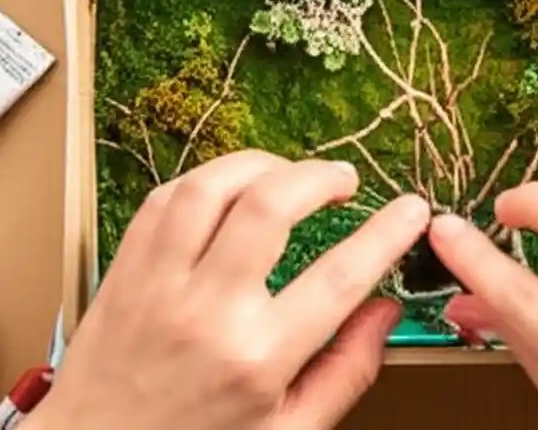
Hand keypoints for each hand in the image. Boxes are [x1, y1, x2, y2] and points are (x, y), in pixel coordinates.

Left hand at [24, 150, 430, 429]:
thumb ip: (345, 372)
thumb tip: (384, 312)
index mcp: (257, 359)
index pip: (341, 277)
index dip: (386, 234)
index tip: (412, 211)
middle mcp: (208, 312)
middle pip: (271, 205)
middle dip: (321, 177)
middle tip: (344, 182)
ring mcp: (159, 284)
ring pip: (211, 186)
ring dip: (261, 165)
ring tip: (287, 175)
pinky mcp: (125, 270)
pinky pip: (164, 198)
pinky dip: (205, 180)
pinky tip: (229, 190)